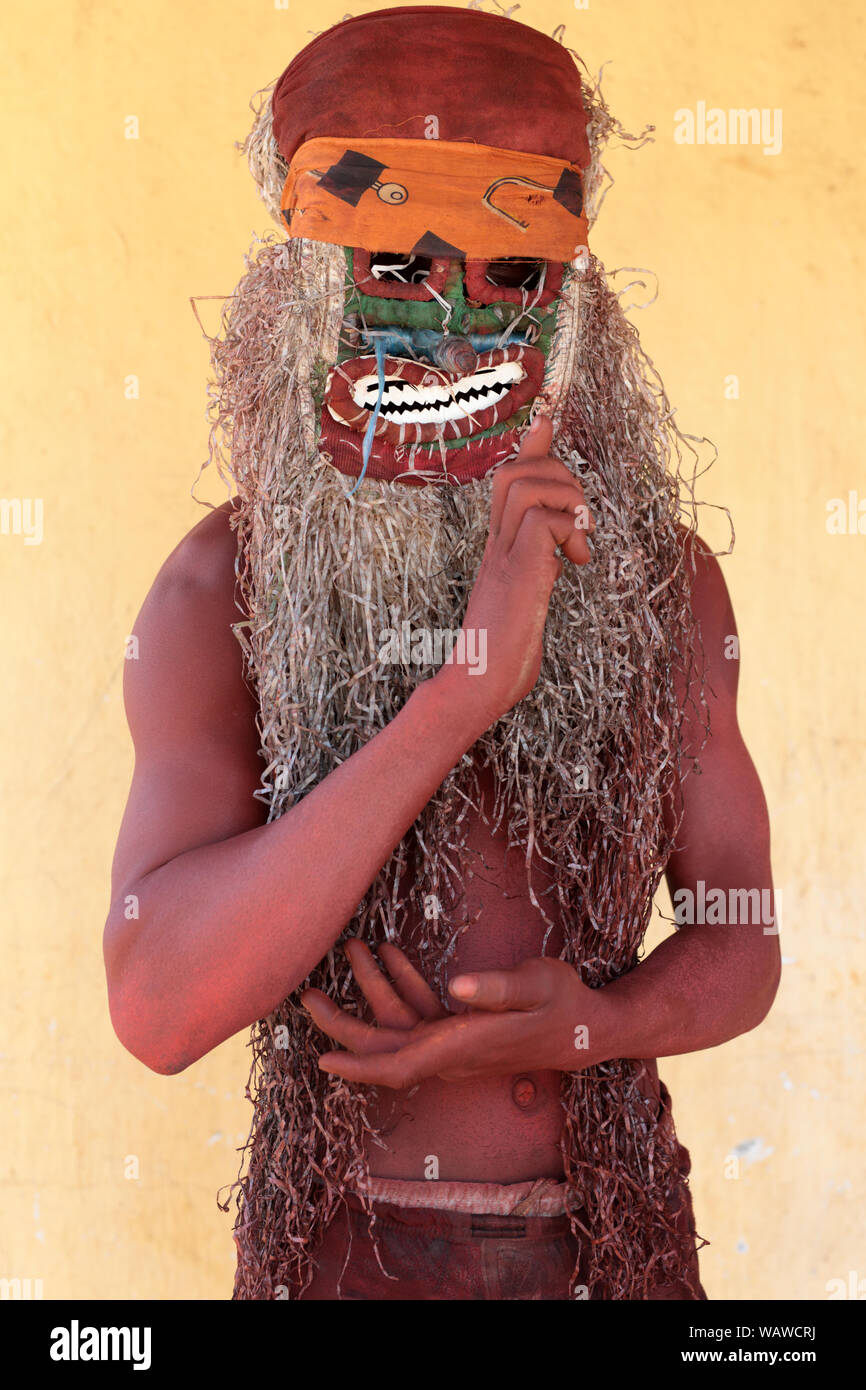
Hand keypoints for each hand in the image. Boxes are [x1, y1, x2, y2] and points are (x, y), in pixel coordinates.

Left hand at [301, 940, 615, 1088]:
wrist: (587, 1030)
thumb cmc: (564, 1003)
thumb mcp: (538, 984)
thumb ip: (497, 987)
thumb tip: (455, 988)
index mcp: (465, 1046)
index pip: (401, 1065)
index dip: (360, 1065)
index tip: (323, 1058)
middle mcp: (453, 1054)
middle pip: (386, 1052)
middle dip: (344, 1028)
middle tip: (308, 997)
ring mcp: (456, 1046)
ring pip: (397, 1033)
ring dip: (367, 1000)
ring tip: (347, 957)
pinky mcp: (462, 1035)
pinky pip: (418, 1020)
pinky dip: (398, 990)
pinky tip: (388, 954)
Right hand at [433, 413, 593, 726]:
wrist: (478, 684)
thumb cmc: (503, 655)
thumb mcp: (530, 602)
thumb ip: (543, 570)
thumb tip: (563, 556)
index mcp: (499, 548)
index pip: (511, 479)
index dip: (533, 445)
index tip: (549, 417)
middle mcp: (496, 544)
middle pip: (518, 470)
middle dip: (561, 477)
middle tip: (580, 524)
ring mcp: (503, 555)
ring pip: (531, 484)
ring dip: (571, 503)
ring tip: (579, 545)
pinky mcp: (517, 570)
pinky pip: (545, 519)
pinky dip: (571, 531)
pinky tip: (575, 564)